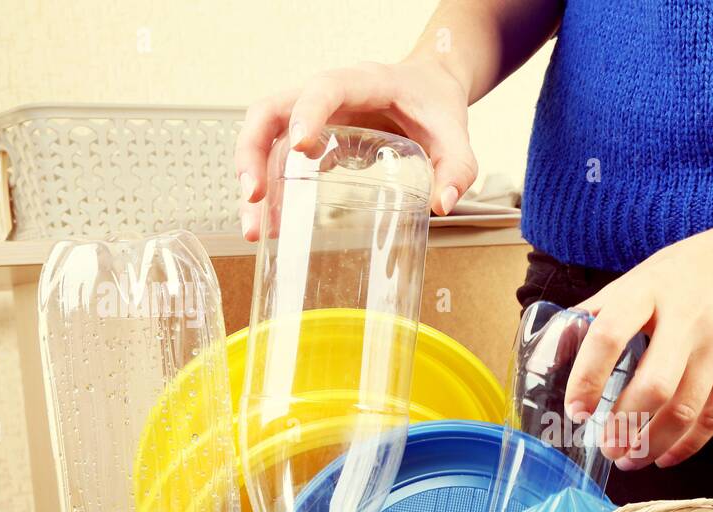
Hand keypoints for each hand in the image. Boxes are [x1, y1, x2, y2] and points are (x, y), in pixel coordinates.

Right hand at [235, 57, 476, 239]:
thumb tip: (442, 204)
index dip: (307, 112)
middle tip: (254, 198)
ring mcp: (315, 116)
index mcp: (363, 82)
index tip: (300, 145)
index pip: (325, 87)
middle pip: (271, 111)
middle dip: (253, 153)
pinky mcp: (314, 137)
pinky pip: (279, 157)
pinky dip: (272, 189)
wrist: (429, 88)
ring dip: (254, 179)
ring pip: (267, 137)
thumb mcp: (456, 134)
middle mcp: (328, 94)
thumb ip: (459, 167)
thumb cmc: (436, 106)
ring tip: (256, 228)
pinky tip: (273, 224)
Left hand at [566, 226, 712, 469]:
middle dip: (625, 425)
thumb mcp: (637, 280)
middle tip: (606, 448)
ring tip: (630, 459)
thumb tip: (553, 354)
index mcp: (647, 291)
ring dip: (652, 444)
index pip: (609, 335)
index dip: (588, 377)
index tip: (576, 410)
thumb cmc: (683, 275)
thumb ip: (598, 314)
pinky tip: (665, 455)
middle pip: (655, 385)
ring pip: (685, 409)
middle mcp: (687, 317)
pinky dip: (687, 444)